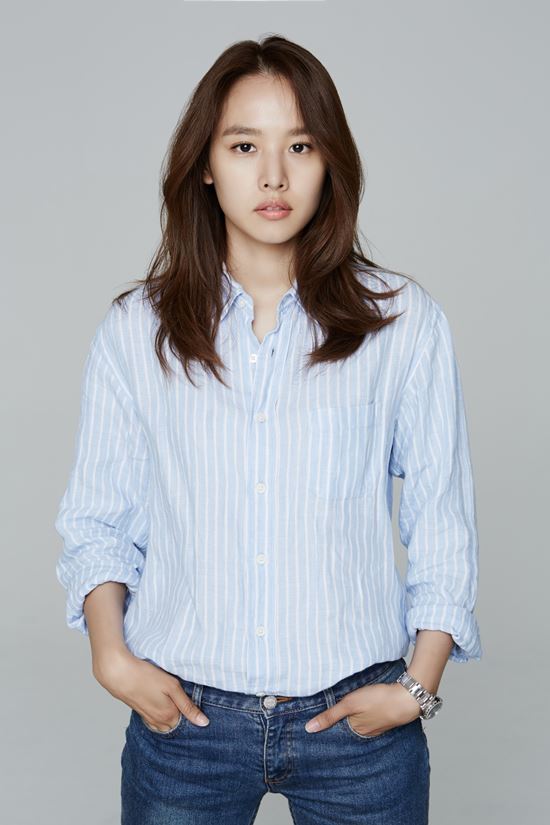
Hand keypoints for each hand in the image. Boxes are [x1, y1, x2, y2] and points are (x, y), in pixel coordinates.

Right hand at [92, 649, 209, 730]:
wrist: (119, 673)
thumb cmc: (146, 676)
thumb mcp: (172, 687)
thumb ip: (188, 706)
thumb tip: (204, 723)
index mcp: (169, 717)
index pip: (188, 723)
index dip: (193, 712)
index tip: (196, 701)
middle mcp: (159, 722)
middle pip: (177, 724)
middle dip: (183, 715)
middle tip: (182, 698)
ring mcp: (148, 719)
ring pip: (166, 723)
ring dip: (171, 715)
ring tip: (172, 699)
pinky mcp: (141, 713)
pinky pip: (155, 721)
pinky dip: (161, 715)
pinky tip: (161, 702)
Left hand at [305, 681, 420, 734]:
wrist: (407, 698)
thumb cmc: (378, 700)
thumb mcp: (350, 704)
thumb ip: (330, 715)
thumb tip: (309, 729)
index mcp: (356, 730)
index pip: (337, 729)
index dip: (328, 722)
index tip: (317, 718)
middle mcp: (366, 732)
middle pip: (348, 726)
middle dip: (340, 720)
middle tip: (331, 710)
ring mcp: (377, 726)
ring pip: (360, 721)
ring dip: (354, 715)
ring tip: (349, 707)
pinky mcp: (386, 718)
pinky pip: (371, 718)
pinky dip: (366, 713)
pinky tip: (366, 706)